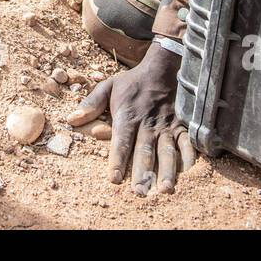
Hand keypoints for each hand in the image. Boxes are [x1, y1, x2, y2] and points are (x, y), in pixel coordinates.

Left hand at [68, 42, 195, 194]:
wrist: (163, 67)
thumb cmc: (132, 82)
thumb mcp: (108, 86)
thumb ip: (91, 104)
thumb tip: (72, 119)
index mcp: (127, 116)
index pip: (121, 141)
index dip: (117, 160)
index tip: (114, 179)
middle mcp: (147, 123)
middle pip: (145, 151)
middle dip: (142, 173)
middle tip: (139, 193)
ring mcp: (166, 126)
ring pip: (167, 151)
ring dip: (167, 171)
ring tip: (165, 190)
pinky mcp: (182, 126)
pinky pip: (187, 143)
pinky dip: (189, 158)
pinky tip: (188, 173)